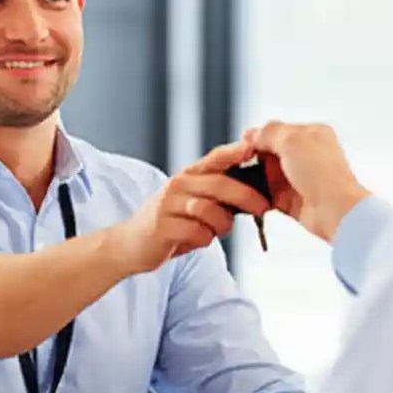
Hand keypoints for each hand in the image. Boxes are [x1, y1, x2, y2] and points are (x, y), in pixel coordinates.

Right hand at [108, 143, 270, 274]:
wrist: (129, 244)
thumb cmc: (169, 223)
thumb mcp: (191, 202)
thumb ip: (216, 194)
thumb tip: (253, 194)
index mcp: (188, 176)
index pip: (214, 158)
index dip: (234, 152)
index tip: (253, 148)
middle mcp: (177, 185)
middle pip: (219, 185)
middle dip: (246, 196)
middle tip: (263, 207)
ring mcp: (168, 206)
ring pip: (210, 210)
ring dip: (222, 225)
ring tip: (216, 231)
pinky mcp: (162, 227)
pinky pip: (197, 232)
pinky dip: (204, 239)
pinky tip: (196, 240)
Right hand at [243, 121, 369, 242]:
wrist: (335, 211)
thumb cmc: (324, 175)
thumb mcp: (292, 140)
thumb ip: (269, 132)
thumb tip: (253, 134)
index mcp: (312, 134)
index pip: (278, 131)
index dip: (259, 138)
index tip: (244, 146)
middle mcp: (308, 156)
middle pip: (272, 154)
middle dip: (257, 160)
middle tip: (244, 164)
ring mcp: (302, 179)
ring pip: (270, 176)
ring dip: (258, 179)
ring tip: (247, 181)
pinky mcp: (296, 200)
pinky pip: (272, 196)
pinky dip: (262, 196)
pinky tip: (254, 196)